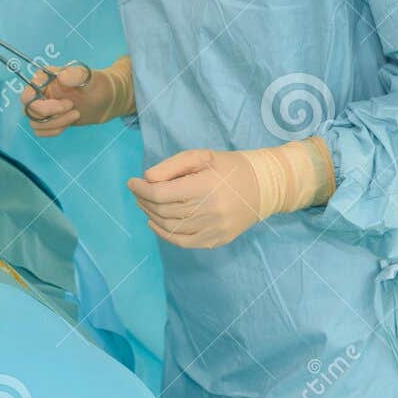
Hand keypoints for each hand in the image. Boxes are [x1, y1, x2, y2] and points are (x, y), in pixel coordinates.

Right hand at [20, 58, 134, 137]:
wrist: (106, 99)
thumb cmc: (97, 84)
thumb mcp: (89, 77)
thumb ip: (75, 75)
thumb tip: (61, 77)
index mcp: (44, 78)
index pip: (28, 95)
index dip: (43, 105)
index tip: (67, 105)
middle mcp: (39, 92)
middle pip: (30, 112)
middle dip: (53, 116)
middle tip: (74, 110)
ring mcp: (43, 106)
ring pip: (36, 124)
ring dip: (56, 124)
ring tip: (76, 115)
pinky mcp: (48, 119)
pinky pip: (40, 131)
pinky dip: (54, 131)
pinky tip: (69, 123)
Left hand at [128, 139, 334, 249]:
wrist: (264, 187)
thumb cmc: (230, 167)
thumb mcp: (202, 156)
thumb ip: (173, 166)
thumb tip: (147, 179)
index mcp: (206, 187)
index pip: (162, 194)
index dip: (141, 189)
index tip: (132, 182)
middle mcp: (210, 211)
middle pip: (164, 210)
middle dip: (144, 200)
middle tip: (137, 191)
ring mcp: (214, 229)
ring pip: (170, 227)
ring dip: (151, 214)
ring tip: (145, 203)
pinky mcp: (217, 240)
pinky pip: (183, 241)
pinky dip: (164, 233)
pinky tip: (155, 222)